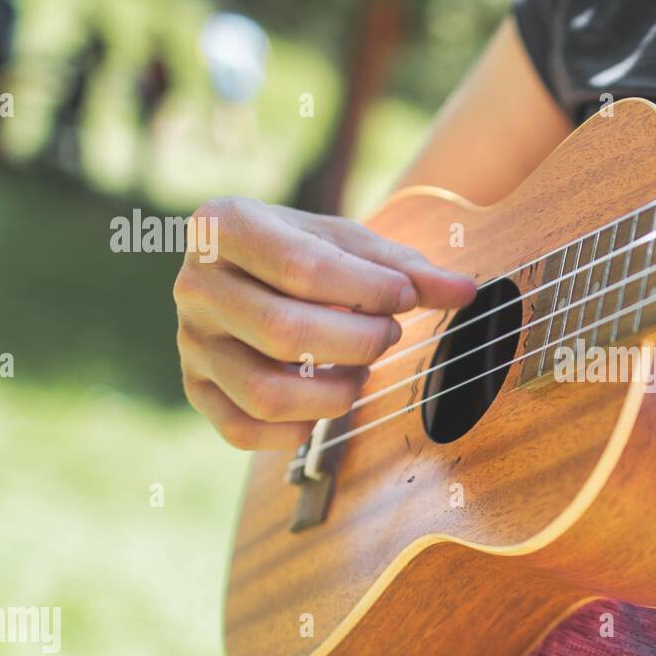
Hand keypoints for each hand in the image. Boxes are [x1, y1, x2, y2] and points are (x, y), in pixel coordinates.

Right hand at [173, 197, 475, 449]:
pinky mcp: (196, 388)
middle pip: (284, 332)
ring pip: (266, 393)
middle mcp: (194, 284)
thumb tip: (466, 291)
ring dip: (335, 392)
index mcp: (224, 224)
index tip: (404, 296)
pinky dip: (298, 429)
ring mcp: (190, 342)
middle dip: (357, 341)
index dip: (368, 290)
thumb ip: (407, 268)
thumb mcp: (352, 244)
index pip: (303, 268)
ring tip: (360, 369)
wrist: (252, 270)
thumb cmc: (307, 252)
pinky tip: (326, 401)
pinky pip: (244, 430)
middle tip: (387, 334)